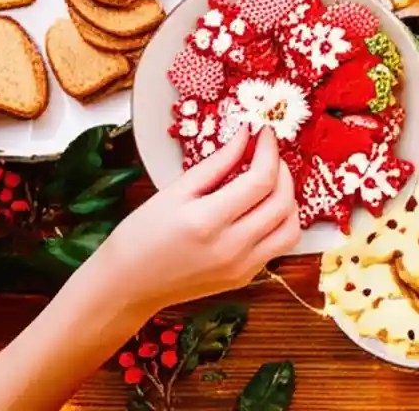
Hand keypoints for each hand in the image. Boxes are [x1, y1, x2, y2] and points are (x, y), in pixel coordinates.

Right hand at [90, 126, 298, 313]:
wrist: (128, 285)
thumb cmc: (142, 235)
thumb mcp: (174, 192)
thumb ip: (217, 164)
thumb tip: (246, 136)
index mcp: (207, 221)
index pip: (260, 180)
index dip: (269, 152)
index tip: (265, 134)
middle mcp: (230, 248)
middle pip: (282, 202)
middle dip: (283, 171)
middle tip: (268, 155)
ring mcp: (241, 267)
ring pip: (290, 228)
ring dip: (289, 200)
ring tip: (270, 183)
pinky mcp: (245, 278)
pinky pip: (279, 246)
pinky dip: (279, 223)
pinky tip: (262, 209)